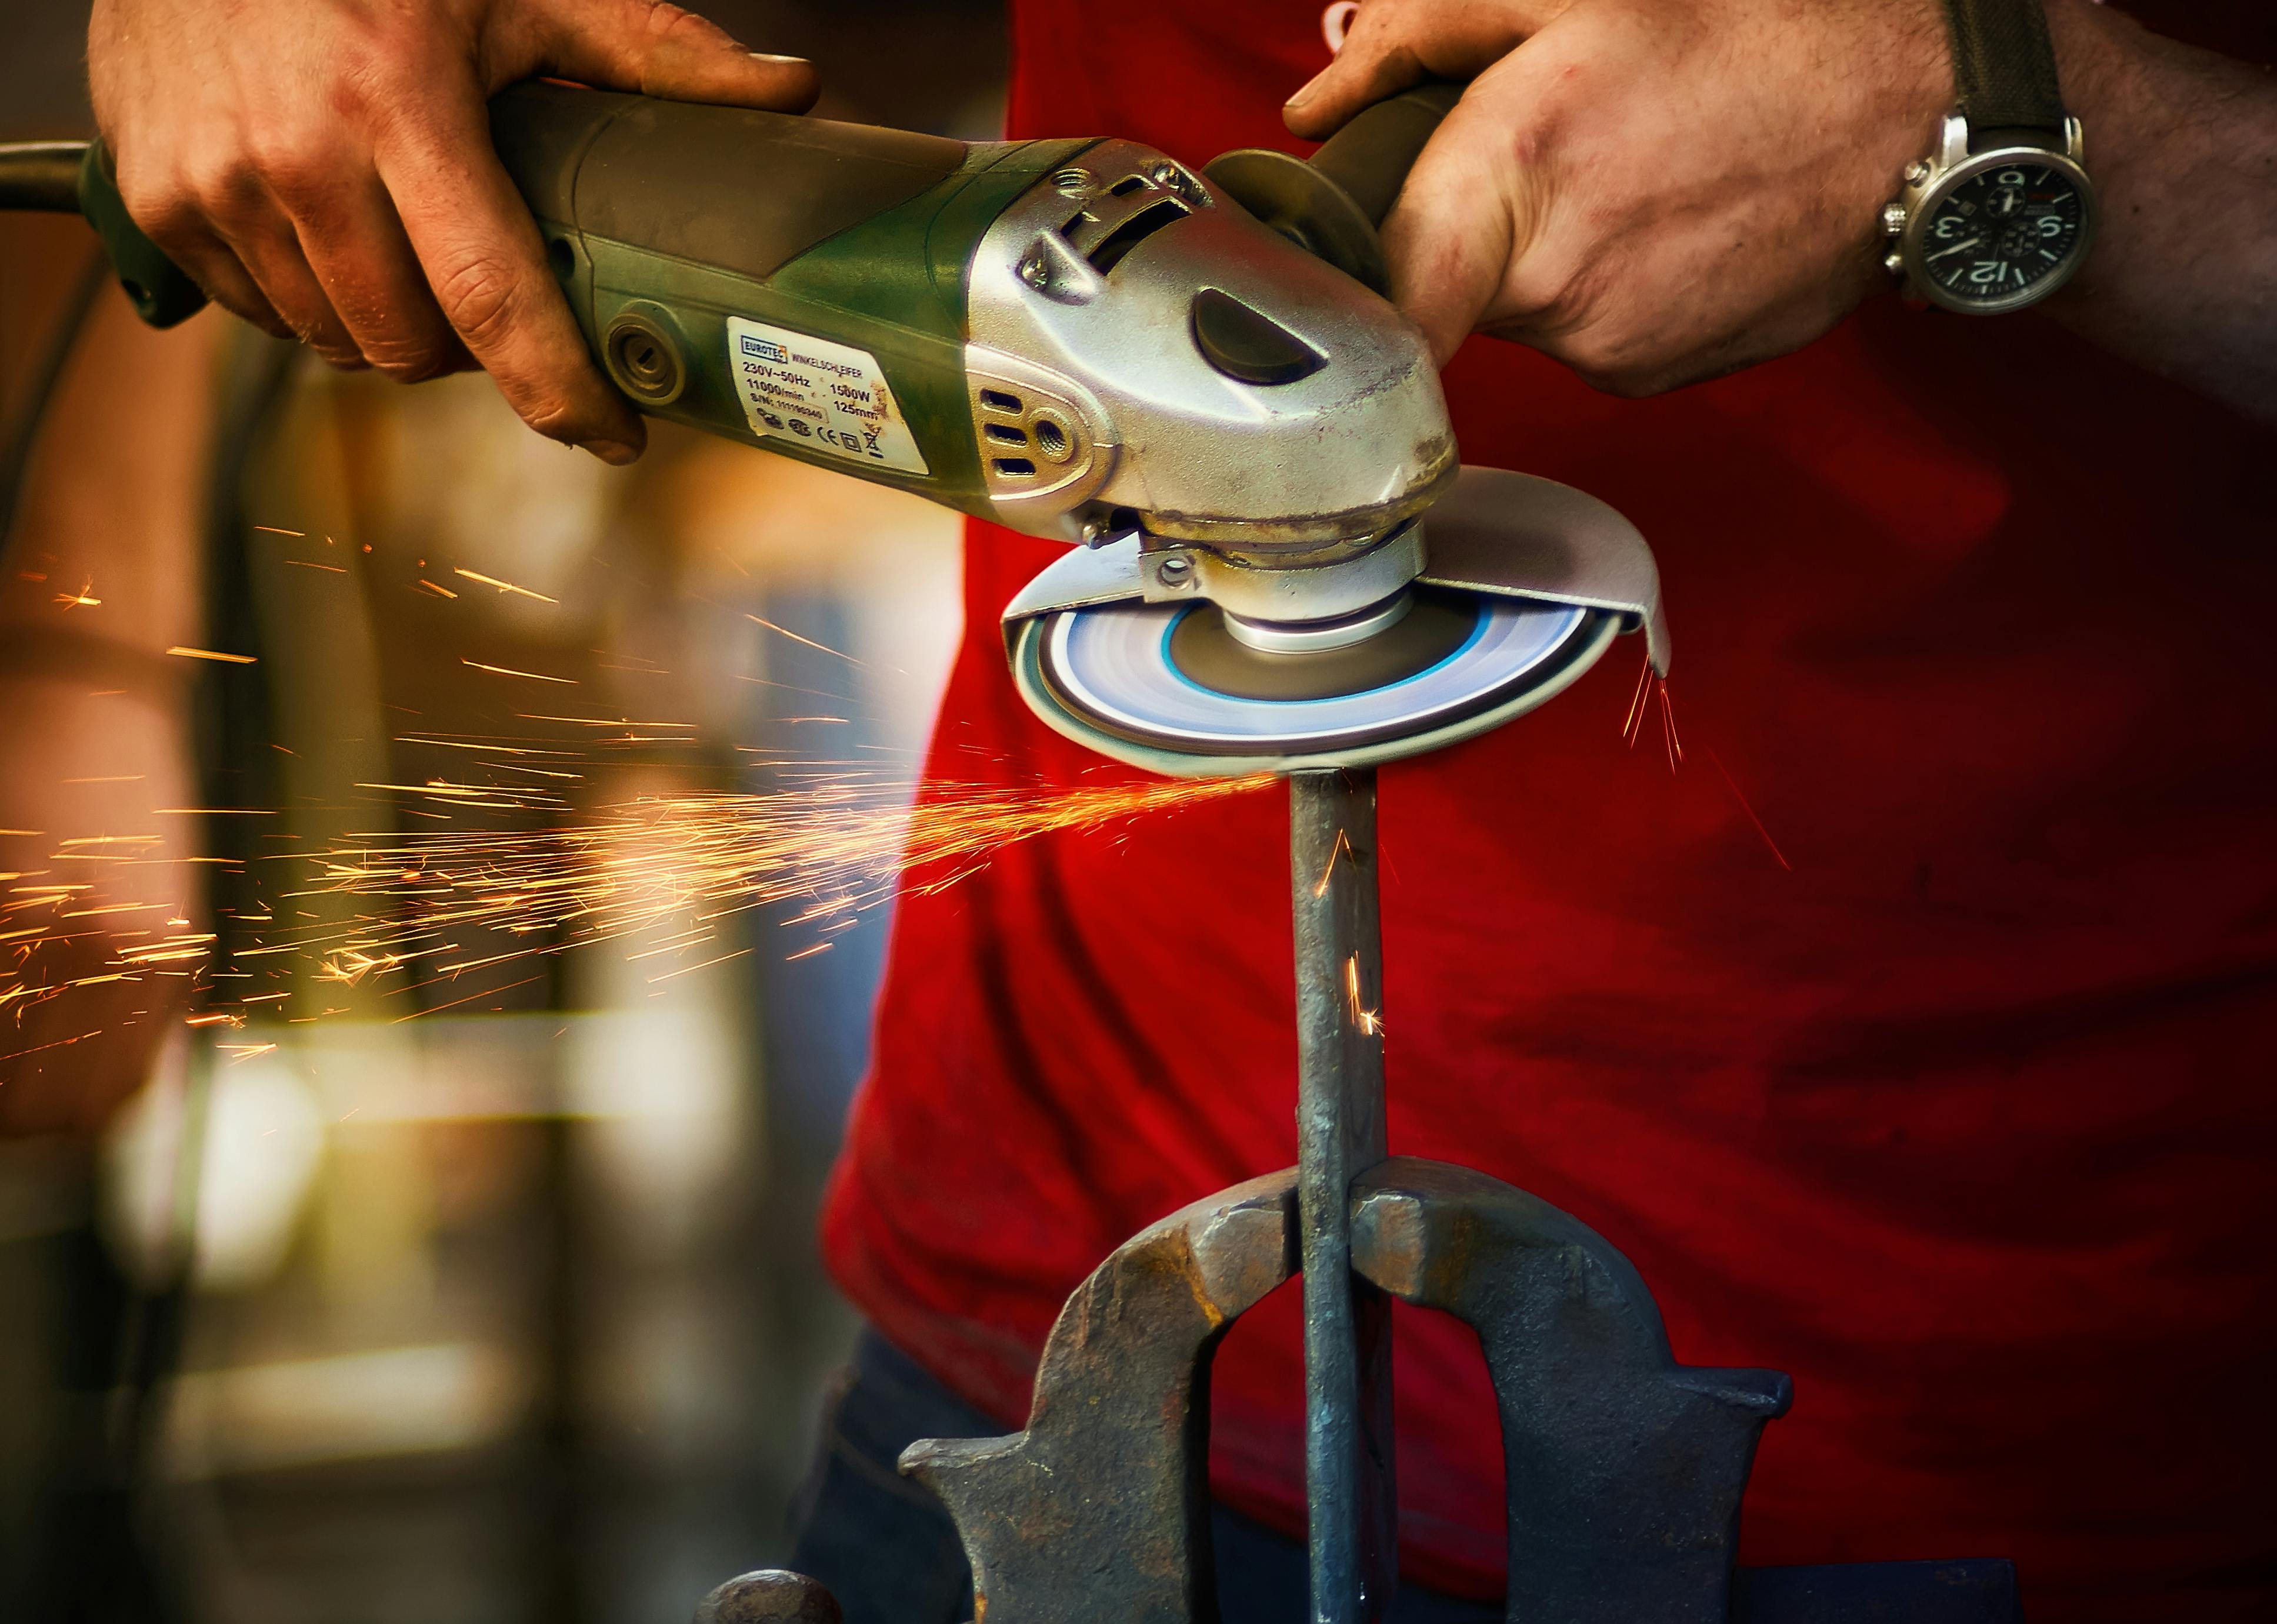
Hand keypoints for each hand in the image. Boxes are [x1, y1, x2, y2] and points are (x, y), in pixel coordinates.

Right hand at [88, 0, 819, 461]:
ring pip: (335, 345)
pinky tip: (335, 241)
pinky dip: (310, 303)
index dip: (560, 389)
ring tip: (415, 261)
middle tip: (499, 305)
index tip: (616, 435)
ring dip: (391, 332)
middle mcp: (295, 157)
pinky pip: (259, 315)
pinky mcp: (155, 200)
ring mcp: (212, 185)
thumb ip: (651, 51)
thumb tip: (792, 93)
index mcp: (398, 107)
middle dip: (470, 354)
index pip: (490, 298)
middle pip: (412, 347)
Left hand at [1285, 0, 1949, 393]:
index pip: (1376, 301)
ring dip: (1544, 253)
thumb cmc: (1748, 34)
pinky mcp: (1654, 377)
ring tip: (1629, 177)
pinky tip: (1667, 222)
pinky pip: (1585, 336)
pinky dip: (1606, 286)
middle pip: (1445, 286)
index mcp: (1510, 177)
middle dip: (1468, 226)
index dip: (1338, 302)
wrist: (1909, 112)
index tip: (1324, 296)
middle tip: (1550, 155)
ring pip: (1519, 310)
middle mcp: (1553, 288)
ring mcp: (1608, 348)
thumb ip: (1418, 37)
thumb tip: (1317, 105)